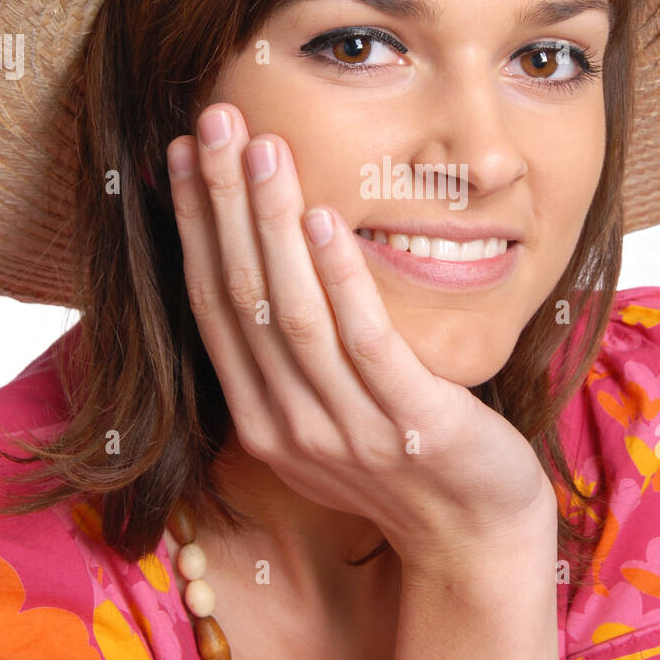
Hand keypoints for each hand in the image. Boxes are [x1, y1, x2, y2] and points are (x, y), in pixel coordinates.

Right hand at [166, 102, 556, 567]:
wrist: (474, 537)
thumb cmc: (404, 458)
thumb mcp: (329, 413)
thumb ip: (292, 356)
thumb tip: (263, 264)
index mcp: (262, 418)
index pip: (212, 305)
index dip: (195, 226)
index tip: (185, 154)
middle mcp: (289, 425)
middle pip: (241, 296)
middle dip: (224, 202)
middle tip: (216, 121)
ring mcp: (348, 428)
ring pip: (291, 312)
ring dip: (272, 224)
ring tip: (265, 149)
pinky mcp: (411, 423)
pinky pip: (365, 342)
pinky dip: (340, 278)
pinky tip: (324, 220)